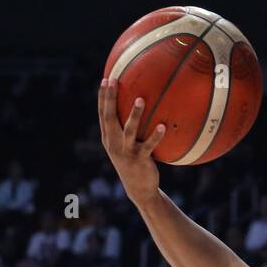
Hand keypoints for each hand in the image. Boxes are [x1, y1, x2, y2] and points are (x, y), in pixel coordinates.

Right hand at [98, 79, 165, 204]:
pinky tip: (163, 126)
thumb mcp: (128, 144)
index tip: (106, 79)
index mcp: (109, 138)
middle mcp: (114, 143)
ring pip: (129, 130)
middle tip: (113, 81)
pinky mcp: (139, 160)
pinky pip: (149, 145)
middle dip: (110, 98)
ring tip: (141, 99)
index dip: (103, 97)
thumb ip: (130, 127)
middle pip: (109, 117)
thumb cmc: (135, 161)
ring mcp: (125, 151)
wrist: (138, 188)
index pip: (103, 114)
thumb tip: (142, 105)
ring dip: (135, 115)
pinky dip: (155, 136)